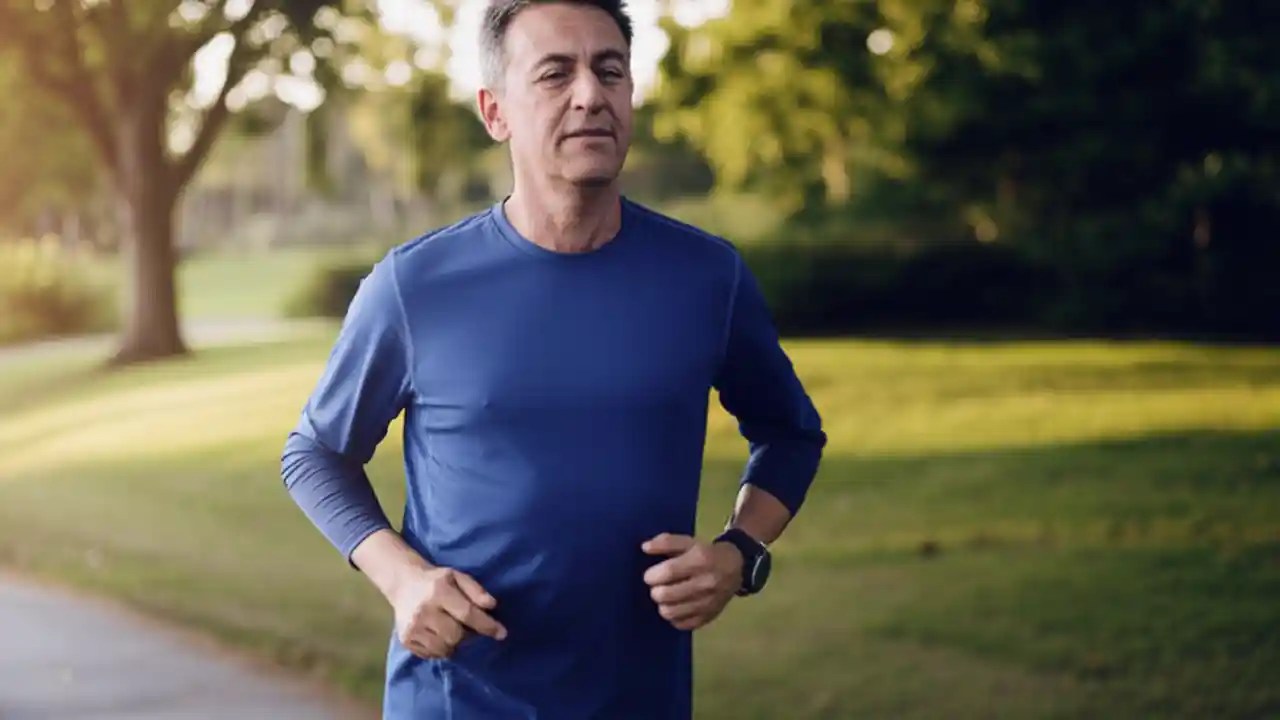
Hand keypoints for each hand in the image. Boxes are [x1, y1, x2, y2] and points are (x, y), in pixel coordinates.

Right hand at [391, 566, 507, 659]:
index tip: (502, 633)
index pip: (467, 613)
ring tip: (452, 631)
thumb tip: (492, 605)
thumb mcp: (458, 577)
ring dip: (454, 644)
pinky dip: (441, 649)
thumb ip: (476, 590)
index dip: (487, 625)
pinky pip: (431, 655)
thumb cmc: (437, 581)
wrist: (404, 584)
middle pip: (456, 636)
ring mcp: (412, 627)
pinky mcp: (405, 640)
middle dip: (467, 635)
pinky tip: (439, 636)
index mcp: (438, 591)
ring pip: (444, 649)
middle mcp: (423, 611)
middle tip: (467, 628)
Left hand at [641, 533, 742, 630]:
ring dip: (662, 605)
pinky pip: (681, 624)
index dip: (652, 576)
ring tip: (666, 597)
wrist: (735, 568)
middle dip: (655, 591)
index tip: (649, 576)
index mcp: (700, 560)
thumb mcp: (688, 542)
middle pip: (666, 595)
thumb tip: (645, 547)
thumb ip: (666, 542)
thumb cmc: (706, 553)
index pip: (668, 572)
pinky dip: (674, 617)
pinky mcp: (708, 617)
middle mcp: (706, 583)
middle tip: (658, 587)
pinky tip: (677, 606)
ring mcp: (708, 603)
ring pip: (670, 612)